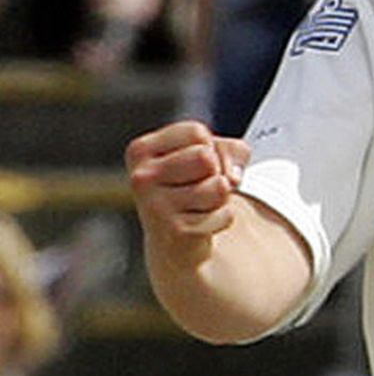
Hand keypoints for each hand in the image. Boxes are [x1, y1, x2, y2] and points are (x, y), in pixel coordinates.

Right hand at [125, 121, 249, 255]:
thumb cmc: (192, 187)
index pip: (196, 133)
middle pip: (206, 157)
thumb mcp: (208, 156)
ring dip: (221, 197)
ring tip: (201, 205)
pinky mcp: (177, 232)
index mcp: (140, 151)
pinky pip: (225, 214)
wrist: (174, 243)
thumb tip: (231, 178)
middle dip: (215, 172)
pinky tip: (202, 223)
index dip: (210, 148)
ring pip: (219, 186)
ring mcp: (156, 207)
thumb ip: (230, 150)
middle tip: (199, 187)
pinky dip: (223, 218)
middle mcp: (142, 177)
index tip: (194, 166)